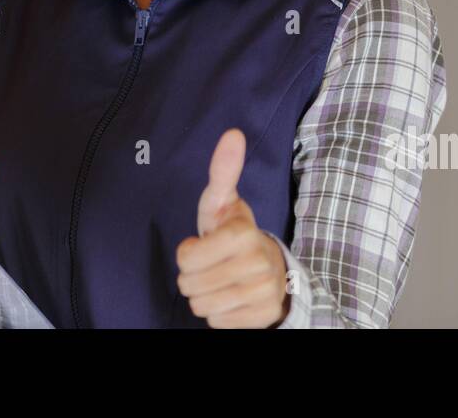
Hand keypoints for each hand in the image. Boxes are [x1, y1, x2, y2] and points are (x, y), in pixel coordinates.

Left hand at [175, 127, 291, 327]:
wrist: (270, 267)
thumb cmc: (234, 232)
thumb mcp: (222, 201)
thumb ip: (222, 170)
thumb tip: (232, 133)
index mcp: (244, 234)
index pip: (187, 258)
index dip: (186, 254)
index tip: (200, 246)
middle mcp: (258, 264)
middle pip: (191, 286)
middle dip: (193, 277)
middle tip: (210, 265)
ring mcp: (264, 293)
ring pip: (202, 307)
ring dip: (204, 297)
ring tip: (219, 281)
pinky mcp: (264, 316)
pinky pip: (218, 324)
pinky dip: (219, 315)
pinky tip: (231, 298)